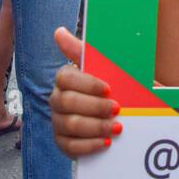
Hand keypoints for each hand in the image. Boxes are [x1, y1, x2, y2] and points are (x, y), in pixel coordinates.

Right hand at [50, 27, 120, 157]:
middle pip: (67, 102)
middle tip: (116, 109)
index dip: (87, 84)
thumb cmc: (112, 88)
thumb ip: (83, 50)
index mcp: (65, 79)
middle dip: (95, 107)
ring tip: (116, 127)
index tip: (109, 88)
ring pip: (69, 125)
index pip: (65, 78)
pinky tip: (106, 142)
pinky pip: (70, 147)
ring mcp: (57, 122)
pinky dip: (90, 145)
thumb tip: (58, 32)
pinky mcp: (62, 143)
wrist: (121, 115)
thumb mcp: (105, 68)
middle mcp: (57, 99)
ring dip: (96, 127)